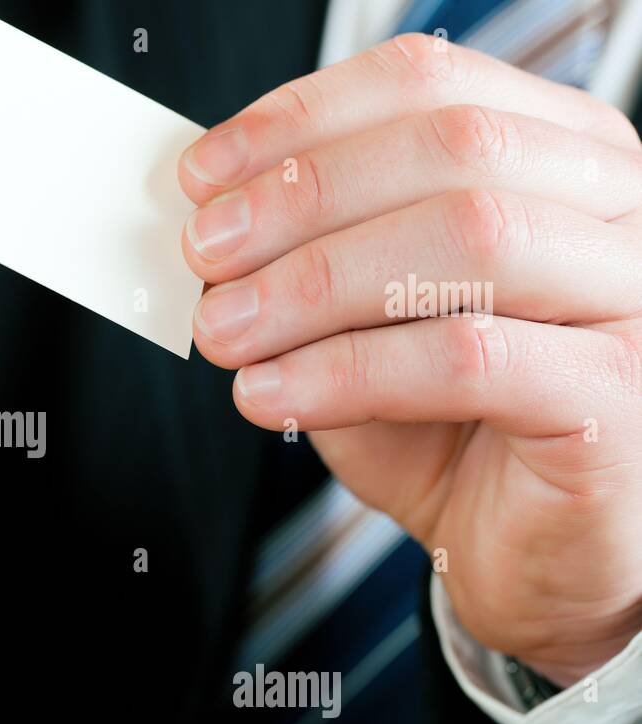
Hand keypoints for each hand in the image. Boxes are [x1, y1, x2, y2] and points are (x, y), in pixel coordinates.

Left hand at [179, 34, 641, 685]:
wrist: (525, 554)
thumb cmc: (452, 433)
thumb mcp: (363, 325)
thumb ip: (309, 263)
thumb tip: (212, 225)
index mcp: (555, 159)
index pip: (431, 87)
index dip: (303, 120)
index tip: (206, 173)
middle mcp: (611, 208)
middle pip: (450, 149)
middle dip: (299, 198)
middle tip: (207, 253)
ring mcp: (631, 298)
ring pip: (468, 239)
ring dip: (315, 282)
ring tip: (228, 329)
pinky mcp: (616, 397)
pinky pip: (467, 359)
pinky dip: (345, 372)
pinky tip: (270, 393)